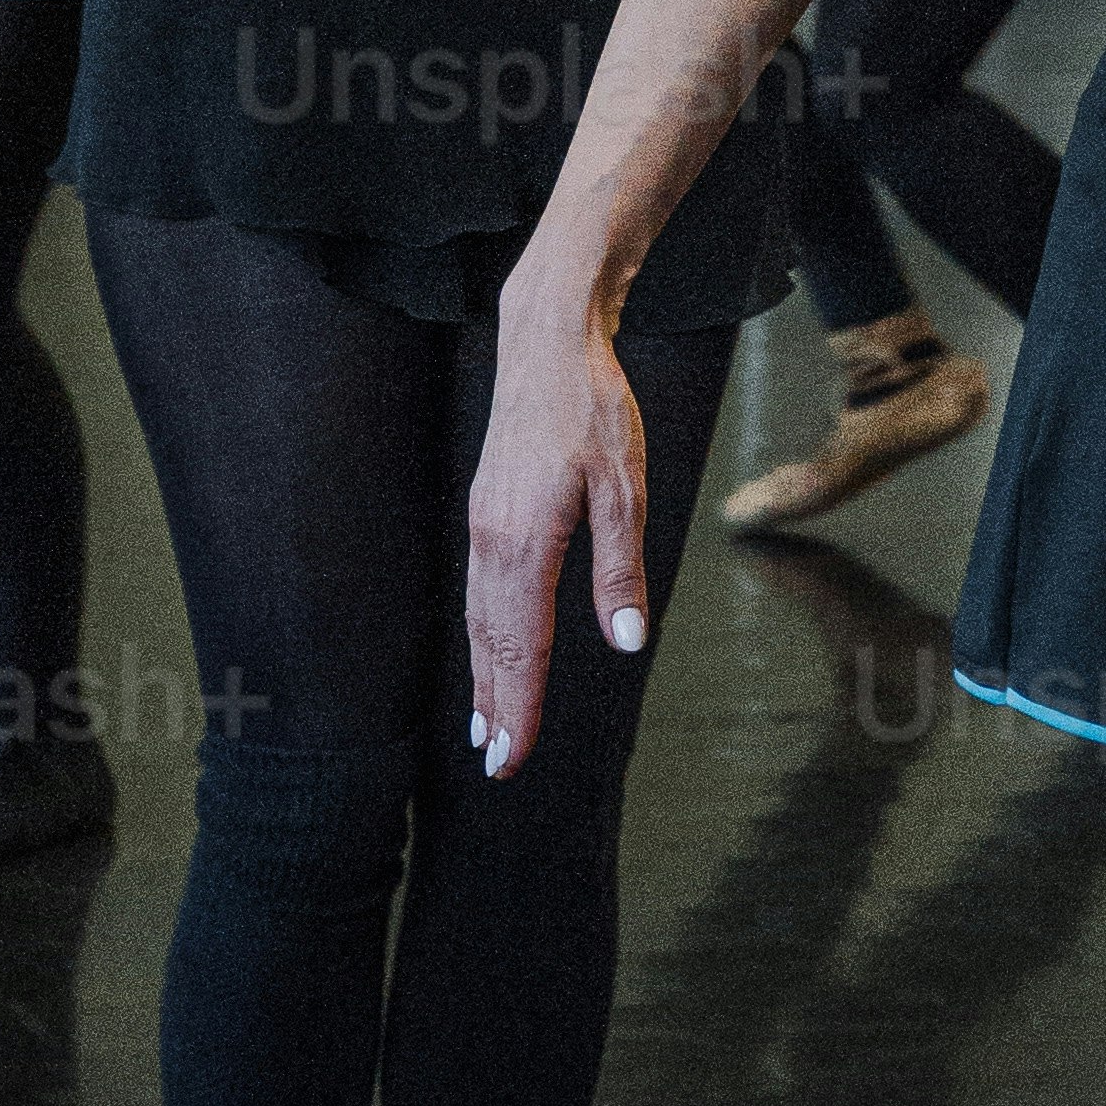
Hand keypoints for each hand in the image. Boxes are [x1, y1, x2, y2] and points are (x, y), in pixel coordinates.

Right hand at [464, 258, 653, 768]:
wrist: (547, 342)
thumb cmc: (593, 408)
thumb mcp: (626, 486)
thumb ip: (621, 566)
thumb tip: (626, 638)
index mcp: (526, 542)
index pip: (522, 646)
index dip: (519, 706)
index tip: (511, 758)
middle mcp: (492, 541)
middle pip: (491, 642)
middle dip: (496, 704)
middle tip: (496, 762)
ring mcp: (483, 525)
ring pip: (479, 618)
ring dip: (484, 674)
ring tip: (486, 724)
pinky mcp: (486, 511)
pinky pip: (479, 590)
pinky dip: (482, 633)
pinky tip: (490, 648)